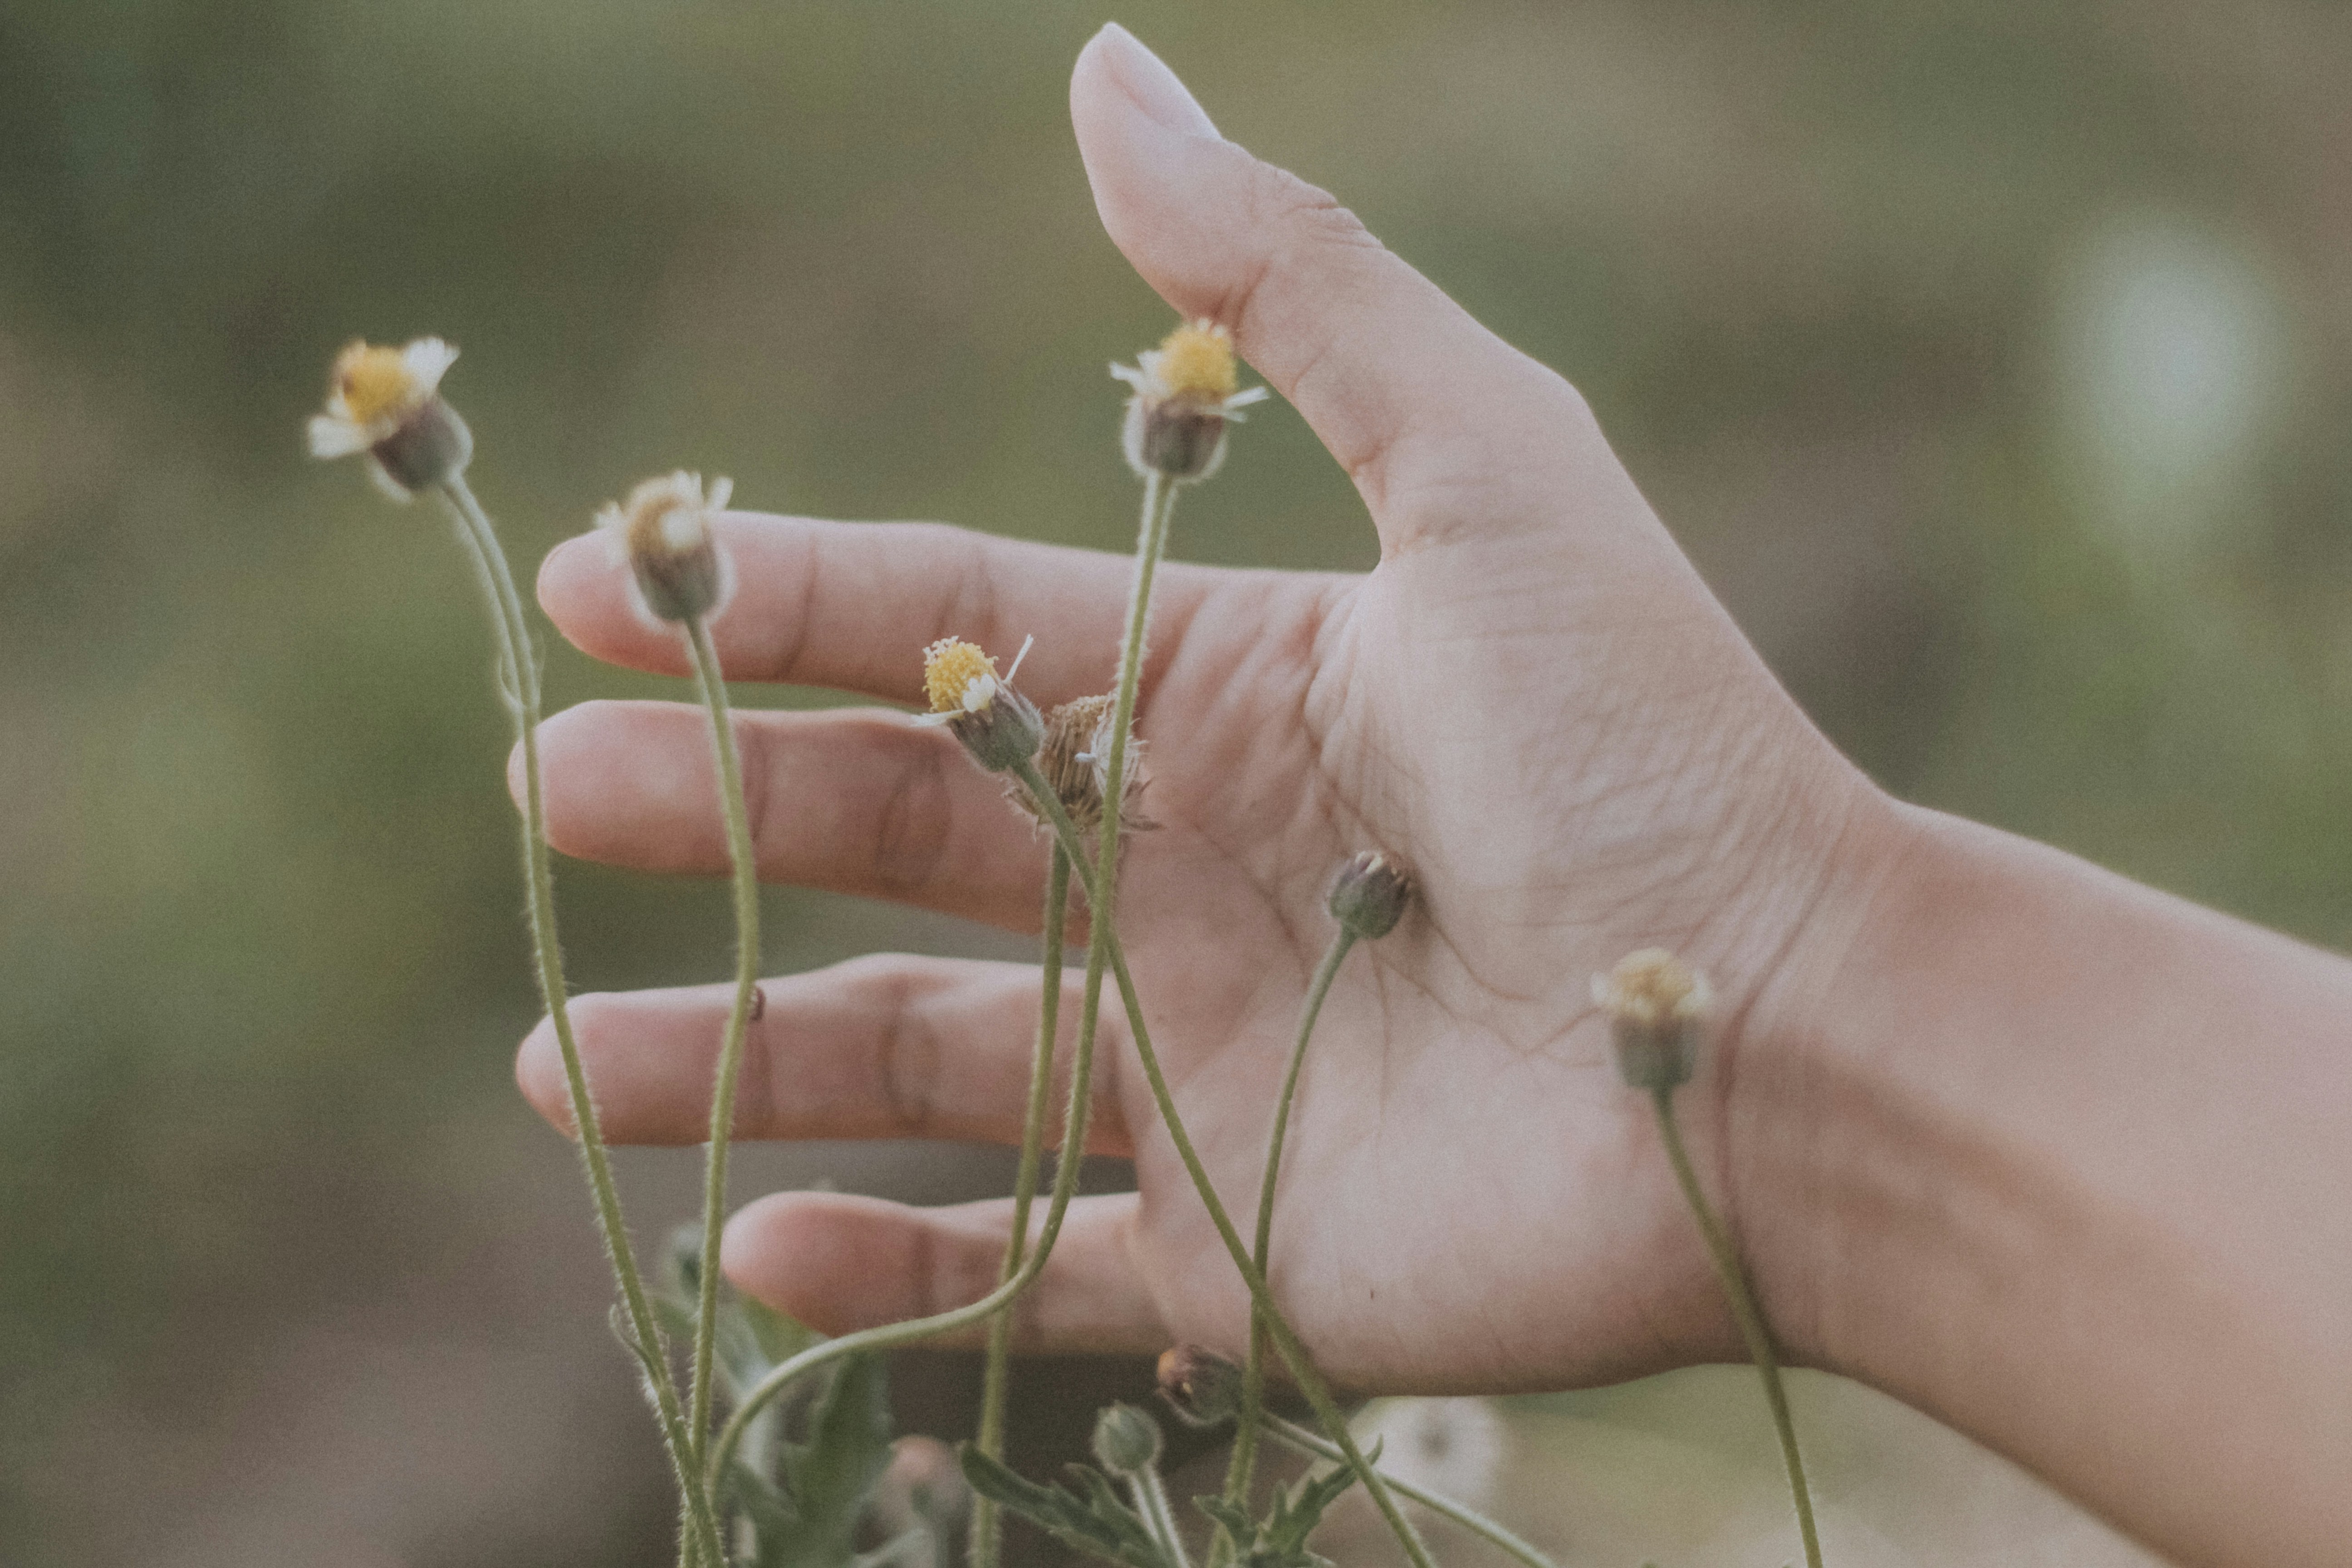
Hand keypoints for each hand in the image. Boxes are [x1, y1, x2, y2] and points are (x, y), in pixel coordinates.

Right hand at [516, 23, 1886, 1393]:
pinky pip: (1018, 1264)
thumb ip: (1293, 283)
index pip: (946, 628)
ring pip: (916, 1061)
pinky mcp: (1229, 1247)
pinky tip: (751, 1248)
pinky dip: (889, 1266)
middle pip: (895, 832)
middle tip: (559, 793)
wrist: (1804, 1044)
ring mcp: (1192, 1064)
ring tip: (561, 1069)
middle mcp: (1181, 869)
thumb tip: (1099, 69)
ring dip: (738, 1061)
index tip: (601, 588)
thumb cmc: (1651, 752)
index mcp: (1217, 692)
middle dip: (714, 810)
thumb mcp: (1487, 466)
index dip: (773, 607)